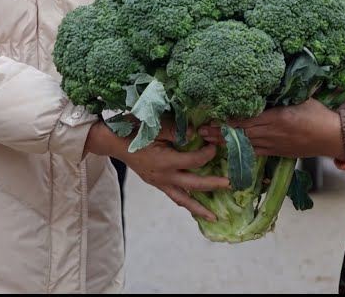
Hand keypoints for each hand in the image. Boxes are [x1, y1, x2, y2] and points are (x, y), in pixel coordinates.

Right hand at [85, 121, 229, 221]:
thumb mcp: (156, 127)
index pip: (195, 161)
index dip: (208, 153)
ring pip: (183, 199)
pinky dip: (185, 202)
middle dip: (213, 185)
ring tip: (214, 218)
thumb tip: (196, 132)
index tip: (215, 144)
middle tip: (230, 185)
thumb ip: (177, 131)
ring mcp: (159, 182)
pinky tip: (194, 208)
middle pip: (194, 185)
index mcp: (165, 161)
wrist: (114, 142)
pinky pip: (173, 196)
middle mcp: (164, 176)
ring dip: (199, 208)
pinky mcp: (156, 184)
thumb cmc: (135, 131)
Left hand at [200, 98, 344, 160]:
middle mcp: (272, 133)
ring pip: (245, 144)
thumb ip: (283, 92)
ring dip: (226, 143)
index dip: (228, 121)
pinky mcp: (278, 153)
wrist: (333, 137)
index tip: (212, 118)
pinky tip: (230, 149)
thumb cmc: (319, 114)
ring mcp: (274, 145)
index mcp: (277, 117)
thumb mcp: (301, 97)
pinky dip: (241, 150)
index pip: (246, 120)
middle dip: (220, 133)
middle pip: (241, 134)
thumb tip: (269, 81)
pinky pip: (256, 152)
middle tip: (201, 132)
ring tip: (209, 141)